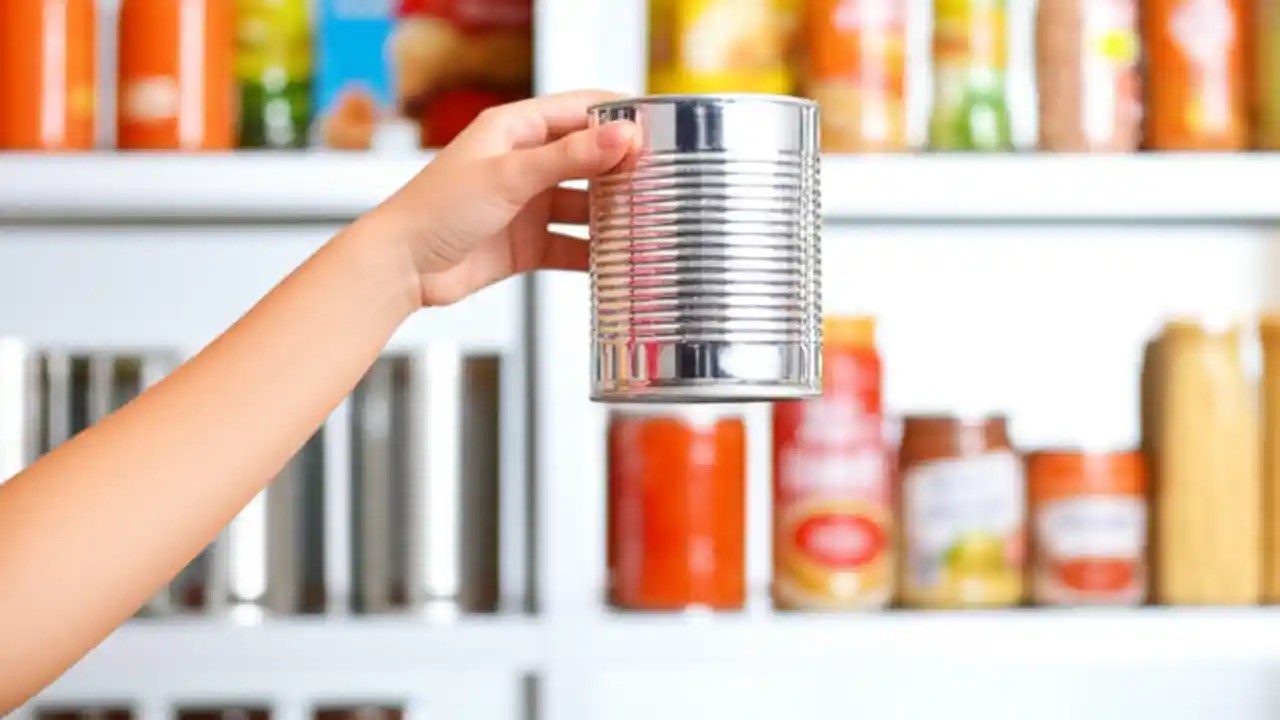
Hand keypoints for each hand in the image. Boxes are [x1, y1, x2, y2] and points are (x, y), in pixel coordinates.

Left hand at [370, 90, 636, 306]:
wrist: (401, 268)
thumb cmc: (436, 210)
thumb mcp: (509, 176)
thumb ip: (569, 158)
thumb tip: (624, 136)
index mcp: (515, 129)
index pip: (579, 110)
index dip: (619, 117)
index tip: (658, 129)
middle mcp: (523, 163)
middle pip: (587, 158)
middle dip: (623, 168)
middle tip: (665, 178)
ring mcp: (526, 205)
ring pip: (583, 203)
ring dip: (612, 213)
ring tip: (650, 220)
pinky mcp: (526, 243)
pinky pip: (571, 244)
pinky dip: (593, 252)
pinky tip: (619, 260)